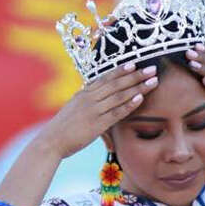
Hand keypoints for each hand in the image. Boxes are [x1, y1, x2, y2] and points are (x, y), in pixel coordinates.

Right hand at [39, 61, 158, 158]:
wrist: (51, 141)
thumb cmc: (62, 129)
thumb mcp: (73, 110)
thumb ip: (85, 103)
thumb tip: (93, 97)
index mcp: (83, 93)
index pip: (105, 78)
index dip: (121, 70)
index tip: (134, 64)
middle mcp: (89, 98)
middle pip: (116, 83)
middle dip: (136, 75)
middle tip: (152, 69)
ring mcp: (93, 110)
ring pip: (119, 95)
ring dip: (138, 87)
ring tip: (153, 81)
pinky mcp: (97, 124)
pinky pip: (116, 112)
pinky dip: (129, 104)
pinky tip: (140, 98)